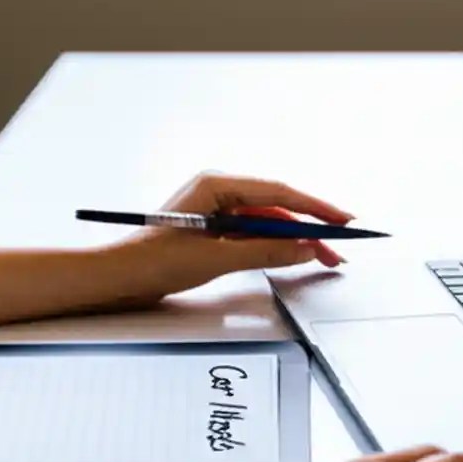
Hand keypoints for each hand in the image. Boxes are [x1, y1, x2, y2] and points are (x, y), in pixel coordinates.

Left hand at [113, 173, 352, 298]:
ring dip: (294, 241)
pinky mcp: (215, 228)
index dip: (316, 208)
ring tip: (321, 258)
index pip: (280, 193)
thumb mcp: (218, 258)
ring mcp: (217, 209)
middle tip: (336, 250)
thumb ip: (267, 253)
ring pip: (269, 223)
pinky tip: (292, 257)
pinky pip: (254, 233)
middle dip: (310, 229)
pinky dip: (274, 246)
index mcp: (217, 185)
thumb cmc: (154, 260)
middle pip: (278, 209)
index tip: (343, 220)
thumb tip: (305, 249)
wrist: (119, 277)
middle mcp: (219, 191)